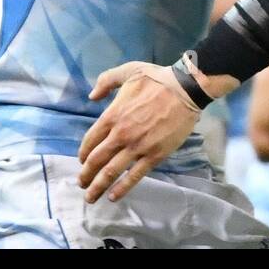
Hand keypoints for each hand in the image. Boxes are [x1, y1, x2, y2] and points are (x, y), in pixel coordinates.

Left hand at [77, 62, 202, 202]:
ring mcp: (138, 146)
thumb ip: (106, 81)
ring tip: (91, 196)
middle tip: (82, 183)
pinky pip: (135, 175)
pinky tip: (113, 196)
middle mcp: (121, 134)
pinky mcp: (154, 155)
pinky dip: (122, 188)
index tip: (82, 161)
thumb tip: (91, 96)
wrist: (186, 89)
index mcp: (112, 116)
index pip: (90, 140)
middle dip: (86, 174)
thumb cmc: (157, 79)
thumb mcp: (129, 71)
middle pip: (96, 160)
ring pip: (111, 172)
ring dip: (98, 186)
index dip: (83, 153)